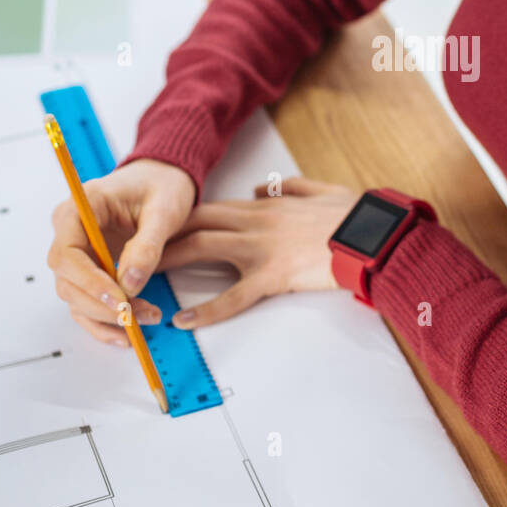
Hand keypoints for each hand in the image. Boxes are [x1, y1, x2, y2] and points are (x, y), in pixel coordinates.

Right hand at [47, 159, 196, 347]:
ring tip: (146, 320)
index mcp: (80, 208)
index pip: (67, 254)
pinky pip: (88, 302)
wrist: (164, 180)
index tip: (120, 300)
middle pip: (69, 281)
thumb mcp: (164, 211)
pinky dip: (105, 322)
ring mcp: (78, 253)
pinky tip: (127, 335)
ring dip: (108, 317)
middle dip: (103, 305)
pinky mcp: (90, 269)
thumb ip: (147, 245)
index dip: (90, 282)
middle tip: (139, 316)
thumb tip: (131, 284)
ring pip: (77, 297)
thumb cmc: (162, 187)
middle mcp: (70, 232)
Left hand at [156, 176, 358, 329]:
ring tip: (140, 279)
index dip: (180, 217)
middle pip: (195, 223)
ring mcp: (262, 247)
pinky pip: (234, 295)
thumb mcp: (320, 190)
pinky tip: (183, 320)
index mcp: (266, 205)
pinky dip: (206, 310)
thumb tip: (264, 188)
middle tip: (132, 250)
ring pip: (202, 249)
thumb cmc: (355, 216)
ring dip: (168, 263)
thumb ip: (290, 187)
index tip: (156, 227)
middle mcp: (256, 222)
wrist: (373, 235)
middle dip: (160, 235)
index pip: (211, 208)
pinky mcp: (275, 275)